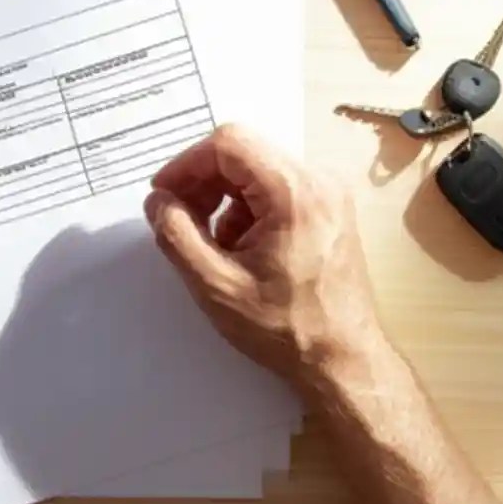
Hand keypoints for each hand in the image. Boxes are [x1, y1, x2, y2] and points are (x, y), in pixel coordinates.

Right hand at [143, 124, 384, 391]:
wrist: (344, 360)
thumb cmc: (286, 329)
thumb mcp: (216, 286)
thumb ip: (176, 235)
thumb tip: (158, 200)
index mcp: (295, 192)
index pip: (228, 144)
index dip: (186, 164)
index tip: (163, 195)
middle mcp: (319, 180)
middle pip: (244, 153)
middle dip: (204, 182)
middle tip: (180, 220)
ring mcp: (330, 192)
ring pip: (257, 169)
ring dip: (224, 199)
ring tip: (214, 245)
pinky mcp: (331, 208)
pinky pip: (277, 188)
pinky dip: (248, 209)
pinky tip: (241, 249)